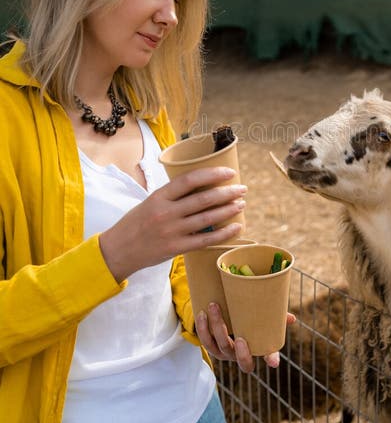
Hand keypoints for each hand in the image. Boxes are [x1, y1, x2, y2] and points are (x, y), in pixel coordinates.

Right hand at [99, 166, 245, 281]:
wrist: (118, 250)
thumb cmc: (136, 223)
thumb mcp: (150, 202)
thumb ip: (173, 196)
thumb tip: (203, 186)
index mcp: (159, 196)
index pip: (189, 180)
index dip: (212, 174)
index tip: (229, 172)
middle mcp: (166, 213)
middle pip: (203, 199)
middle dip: (227, 192)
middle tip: (242, 188)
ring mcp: (172, 231)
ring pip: (207, 218)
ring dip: (228, 210)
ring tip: (241, 204)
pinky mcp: (176, 248)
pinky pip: (205, 239)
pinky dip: (223, 233)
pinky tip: (236, 227)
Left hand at [196, 303, 296, 372]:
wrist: (225, 316)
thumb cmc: (248, 319)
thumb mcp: (262, 317)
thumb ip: (275, 317)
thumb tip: (292, 318)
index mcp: (256, 348)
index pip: (267, 355)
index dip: (270, 358)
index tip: (273, 362)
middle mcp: (239, 355)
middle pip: (240, 358)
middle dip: (240, 352)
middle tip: (241, 338)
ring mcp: (224, 352)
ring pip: (219, 346)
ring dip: (216, 327)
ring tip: (214, 306)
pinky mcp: (210, 346)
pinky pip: (205, 340)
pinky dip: (202, 327)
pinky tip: (202, 313)